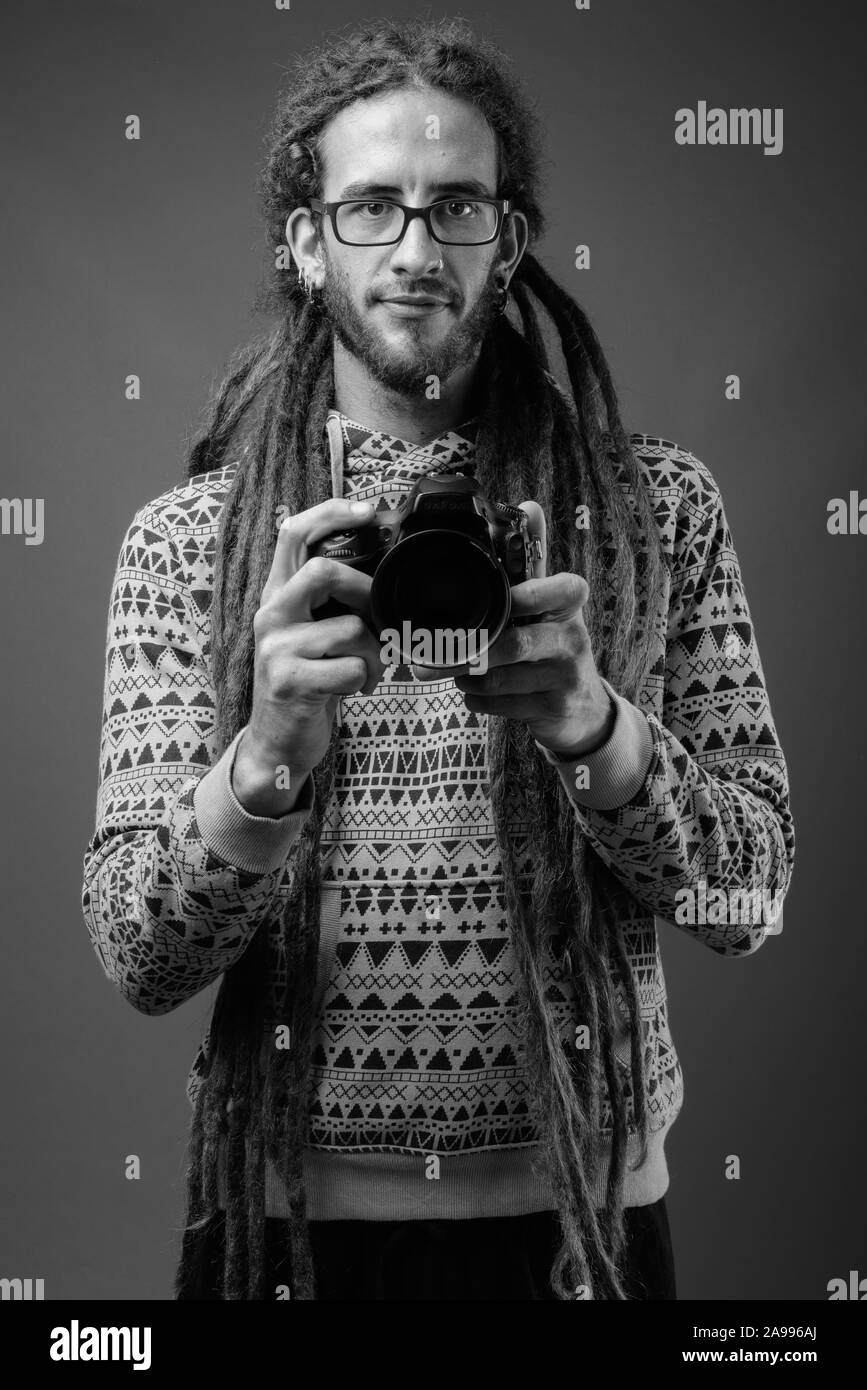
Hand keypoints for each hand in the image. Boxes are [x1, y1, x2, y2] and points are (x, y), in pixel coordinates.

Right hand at [237, 498, 387, 808]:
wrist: (277, 742)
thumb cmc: (308, 681)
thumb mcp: (311, 633)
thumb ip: (330, 601)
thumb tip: (382, 571)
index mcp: (277, 595)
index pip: (293, 533)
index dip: (331, 512)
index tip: (368, 510)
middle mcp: (269, 614)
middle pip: (323, 570)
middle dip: (366, 591)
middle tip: (381, 618)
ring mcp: (275, 648)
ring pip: (351, 628)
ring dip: (375, 653)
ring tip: (367, 670)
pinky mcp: (289, 682)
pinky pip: (351, 669)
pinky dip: (365, 681)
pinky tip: (352, 691)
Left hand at [450, 499, 613, 755]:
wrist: (584, 709)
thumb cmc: (552, 644)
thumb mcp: (548, 603)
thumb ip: (531, 560)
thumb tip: (529, 505)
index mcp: (568, 605)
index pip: (560, 589)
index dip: (529, 593)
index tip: (504, 600)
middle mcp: (572, 638)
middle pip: (514, 643)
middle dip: (470, 648)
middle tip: (435, 648)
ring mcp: (565, 677)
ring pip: (498, 677)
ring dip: (466, 675)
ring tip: (457, 669)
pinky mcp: (553, 709)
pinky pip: (498, 703)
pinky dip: (476, 699)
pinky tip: (475, 692)